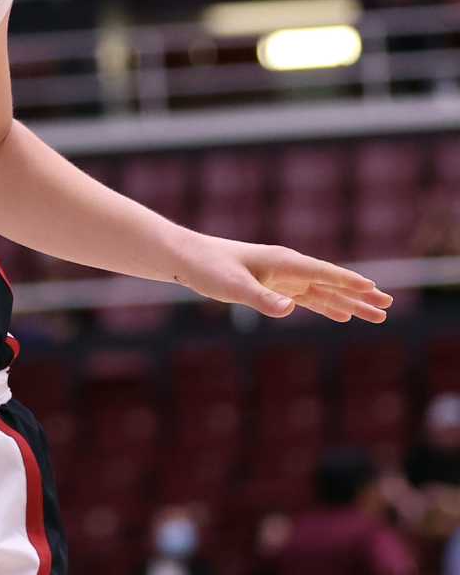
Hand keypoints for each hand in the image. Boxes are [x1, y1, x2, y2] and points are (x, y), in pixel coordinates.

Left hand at [176, 233, 392, 321]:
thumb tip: (289, 309)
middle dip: (359, 295)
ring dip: (349, 303)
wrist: (186, 258)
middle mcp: (287, 267)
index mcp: (283, 262)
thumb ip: (261, 298)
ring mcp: (282, 277)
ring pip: (323, 292)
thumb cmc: (208, 268)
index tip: (375, 291)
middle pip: (331, 283)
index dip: (349, 283)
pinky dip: (326, 306)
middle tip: (388, 307)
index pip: (323, 273)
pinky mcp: (273, 286)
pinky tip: (341, 315)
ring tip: (376, 315)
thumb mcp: (233, 286)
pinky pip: (307, 298)